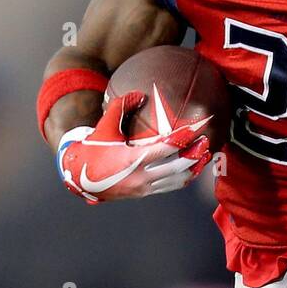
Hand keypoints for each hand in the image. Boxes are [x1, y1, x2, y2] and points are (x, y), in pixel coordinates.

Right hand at [56, 93, 210, 202]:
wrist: (80, 179)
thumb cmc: (94, 149)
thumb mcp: (104, 126)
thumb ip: (121, 106)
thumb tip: (140, 93)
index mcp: (132, 160)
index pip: (165, 149)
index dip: (183, 138)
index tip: (196, 128)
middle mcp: (141, 177)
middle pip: (177, 168)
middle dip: (194, 155)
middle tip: (206, 141)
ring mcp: (144, 188)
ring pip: (177, 181)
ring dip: (193, 168)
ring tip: (204, 155)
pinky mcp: (145, 193)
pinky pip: (170, 187)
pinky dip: (184, 177)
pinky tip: (192, 166)